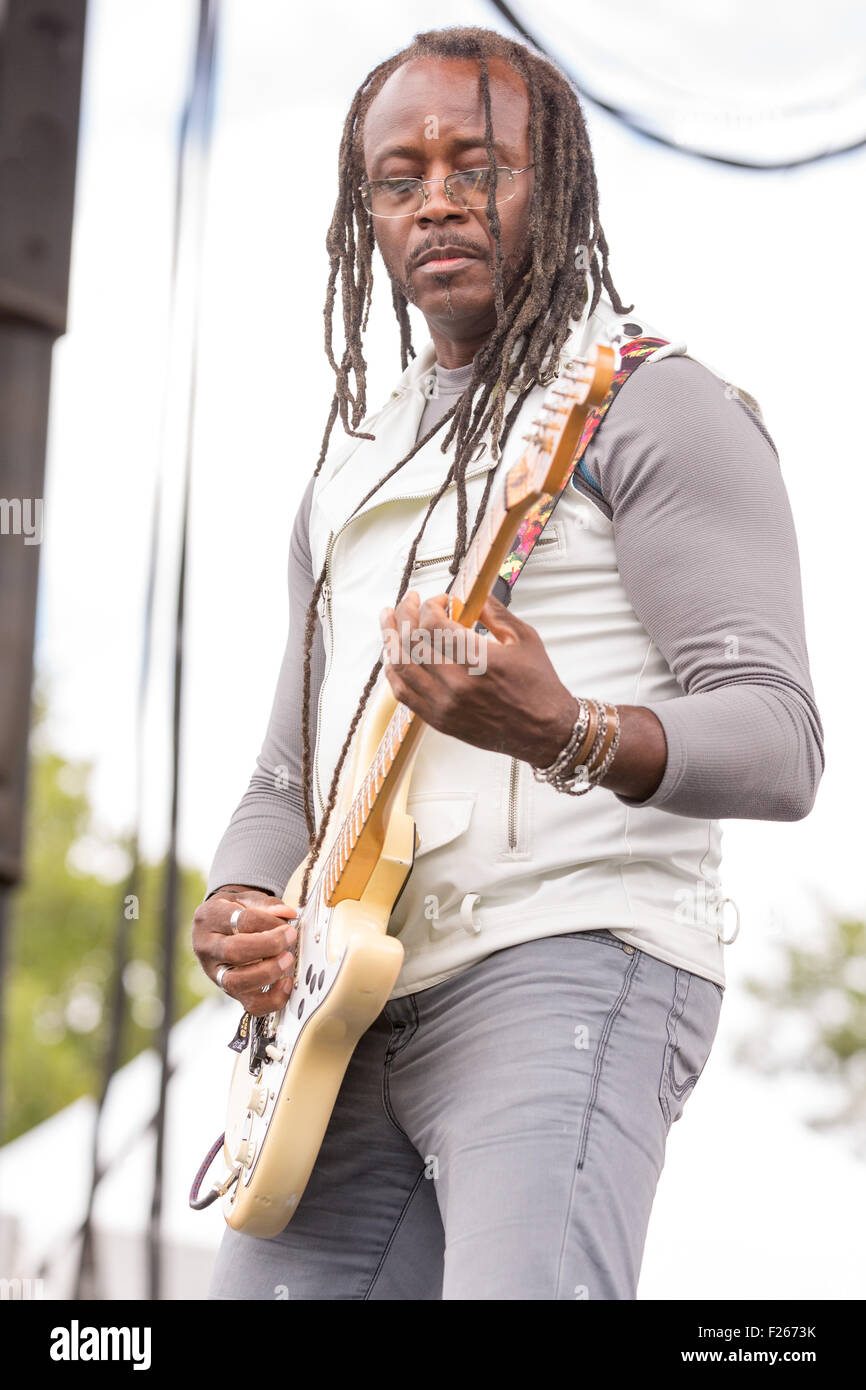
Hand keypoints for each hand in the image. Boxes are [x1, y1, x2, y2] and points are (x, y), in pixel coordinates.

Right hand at [192, 885, 298, 1017]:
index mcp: (208, 918)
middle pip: (234, 951)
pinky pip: (249, 1004)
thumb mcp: (245, 899)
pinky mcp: (229, 991)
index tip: (288, 924)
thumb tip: (287, 914)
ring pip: (236, 981)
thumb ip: (266, 904)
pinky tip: (286, 984)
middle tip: (290, 938)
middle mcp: (207, 947)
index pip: (241, 921)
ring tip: (287, 959)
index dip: (269, 923)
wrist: (217, 927)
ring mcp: (215, 973)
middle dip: (268, 946)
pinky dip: (271, 999)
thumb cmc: (233, 912)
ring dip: (268, 972)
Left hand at [378, 590, 578, 766]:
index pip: (434, 625)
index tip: (440, 601)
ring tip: (388, 619)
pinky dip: (393, 670)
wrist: (544, 730)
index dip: (430, 605)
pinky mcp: (438, 720)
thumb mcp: (524, 639)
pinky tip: (393, 654)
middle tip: (408, 601)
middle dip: (405, 613)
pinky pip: (402, 693)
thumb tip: (471, 595)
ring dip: (390, 638)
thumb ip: (494, 612)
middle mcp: (456, 684)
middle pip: (411, 641)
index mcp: (479, 661)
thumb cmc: (537, 687)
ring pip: (400, 666)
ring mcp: (443, 705)